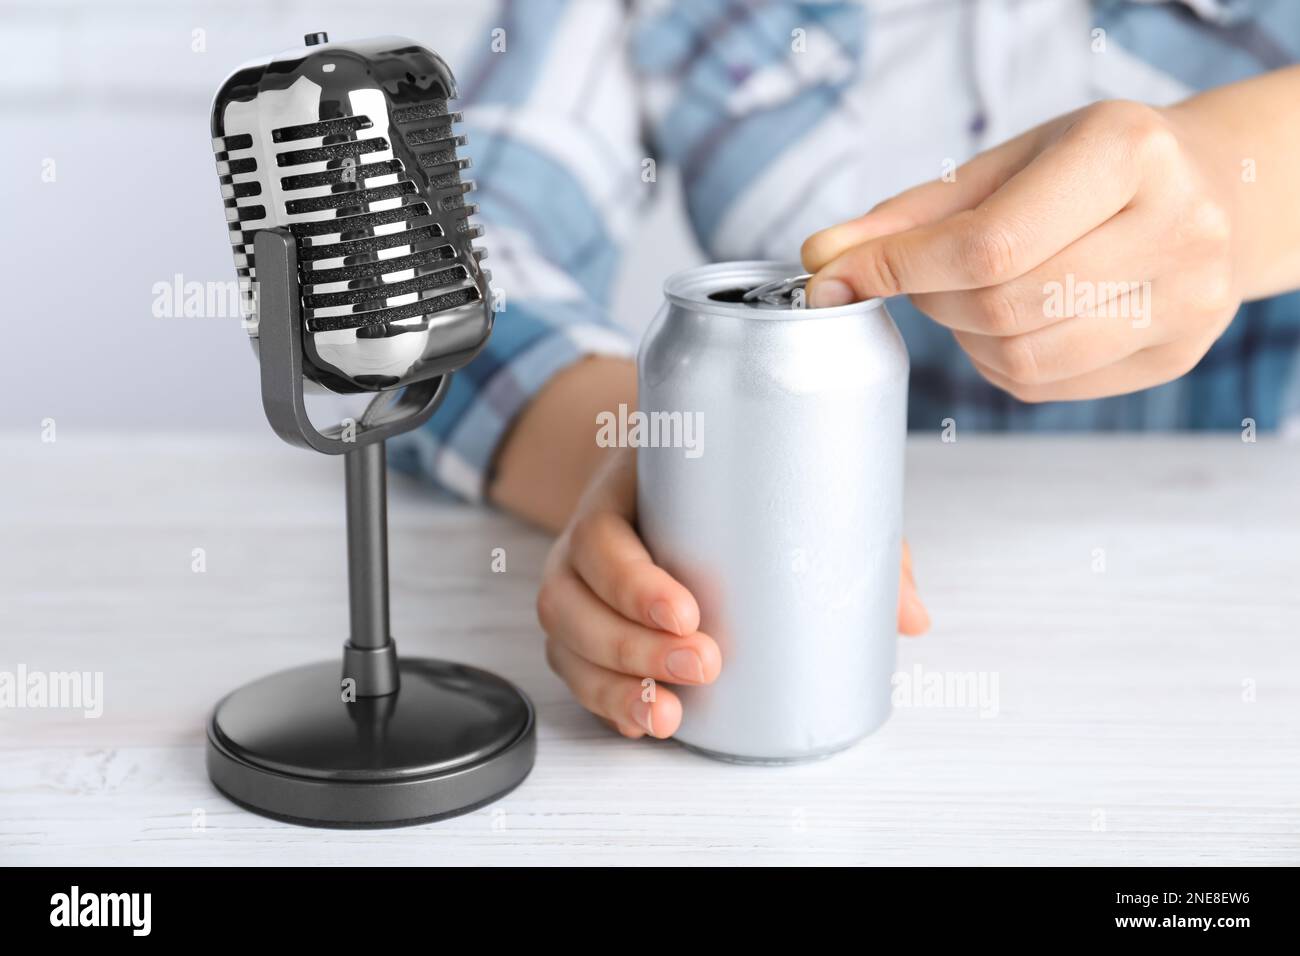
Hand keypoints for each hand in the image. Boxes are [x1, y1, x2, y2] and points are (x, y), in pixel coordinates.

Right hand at [537, 446, 929, 738]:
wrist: (666, 468)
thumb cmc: (724, 476)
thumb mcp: (774, 483)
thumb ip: (844, 536)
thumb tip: (912, 617)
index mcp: (622, 491)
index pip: (601, 535)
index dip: (633, 581)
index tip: (689, 612)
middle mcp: (586, 542)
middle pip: (572, 601)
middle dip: (631, 647)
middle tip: (705, 665)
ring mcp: (578, 588)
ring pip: (566, 643)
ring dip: (614, 686)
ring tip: (671, 714)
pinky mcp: (583, 628)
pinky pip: (574, 670)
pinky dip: (606, 702)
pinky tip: (648, 721)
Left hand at [802, 100, 1242, 401]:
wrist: (1213, 189)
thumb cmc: (1096, 168)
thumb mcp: (1008, 163)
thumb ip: (912, 214)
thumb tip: (823, 258)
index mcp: (1128, 153)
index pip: (988, 242)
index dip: (898, 269)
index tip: (839, 276)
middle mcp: (1175, 226)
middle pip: (1002, 307)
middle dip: (935, 299)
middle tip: (927, 276)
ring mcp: (1188, 299)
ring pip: (1023, 358)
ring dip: (966, 337)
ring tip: (976, 295)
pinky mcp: (1178, 354)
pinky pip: (1046, 386)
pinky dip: (1003, 362)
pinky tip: (1018, 321)